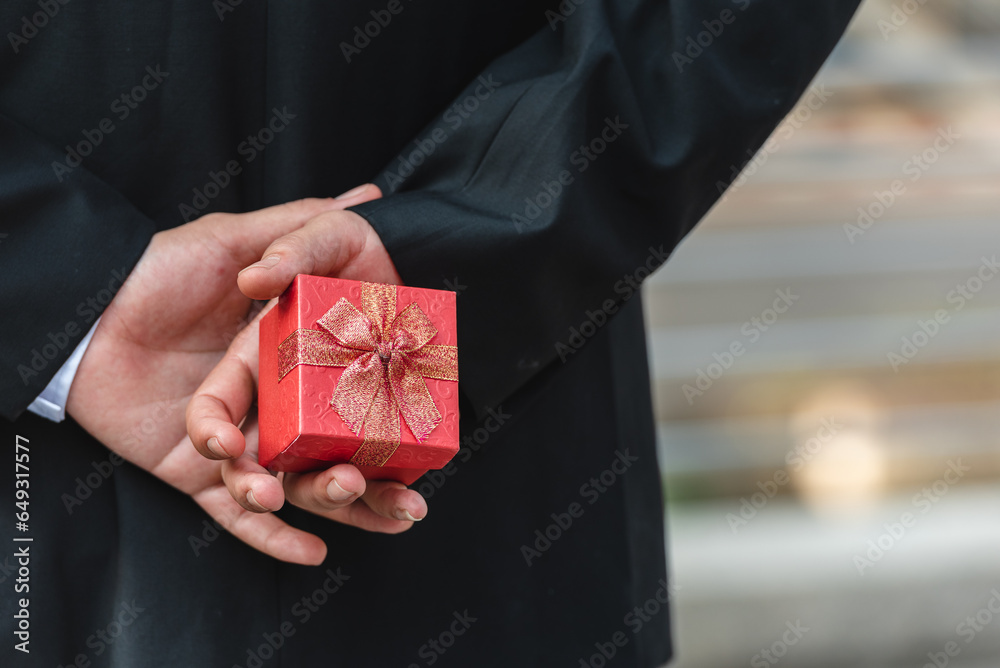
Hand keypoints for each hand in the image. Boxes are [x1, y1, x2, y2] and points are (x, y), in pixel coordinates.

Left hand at [67, 185, 415, 565]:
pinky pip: (237, 515)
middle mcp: (268, 406)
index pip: (348, 400)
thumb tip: (367, 197)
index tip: (428, 442)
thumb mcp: (232, 243)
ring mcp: (235, 442)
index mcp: (286, 361)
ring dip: (326, 501)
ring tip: (344, 493)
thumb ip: (297, 232)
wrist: (81, 315)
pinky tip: (312, 553)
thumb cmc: (154, 272)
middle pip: (331, 454)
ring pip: (293, 486)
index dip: (388, 424)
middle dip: (372, 482)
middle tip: (408, 501)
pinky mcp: (194, 473)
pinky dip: (273, 534)